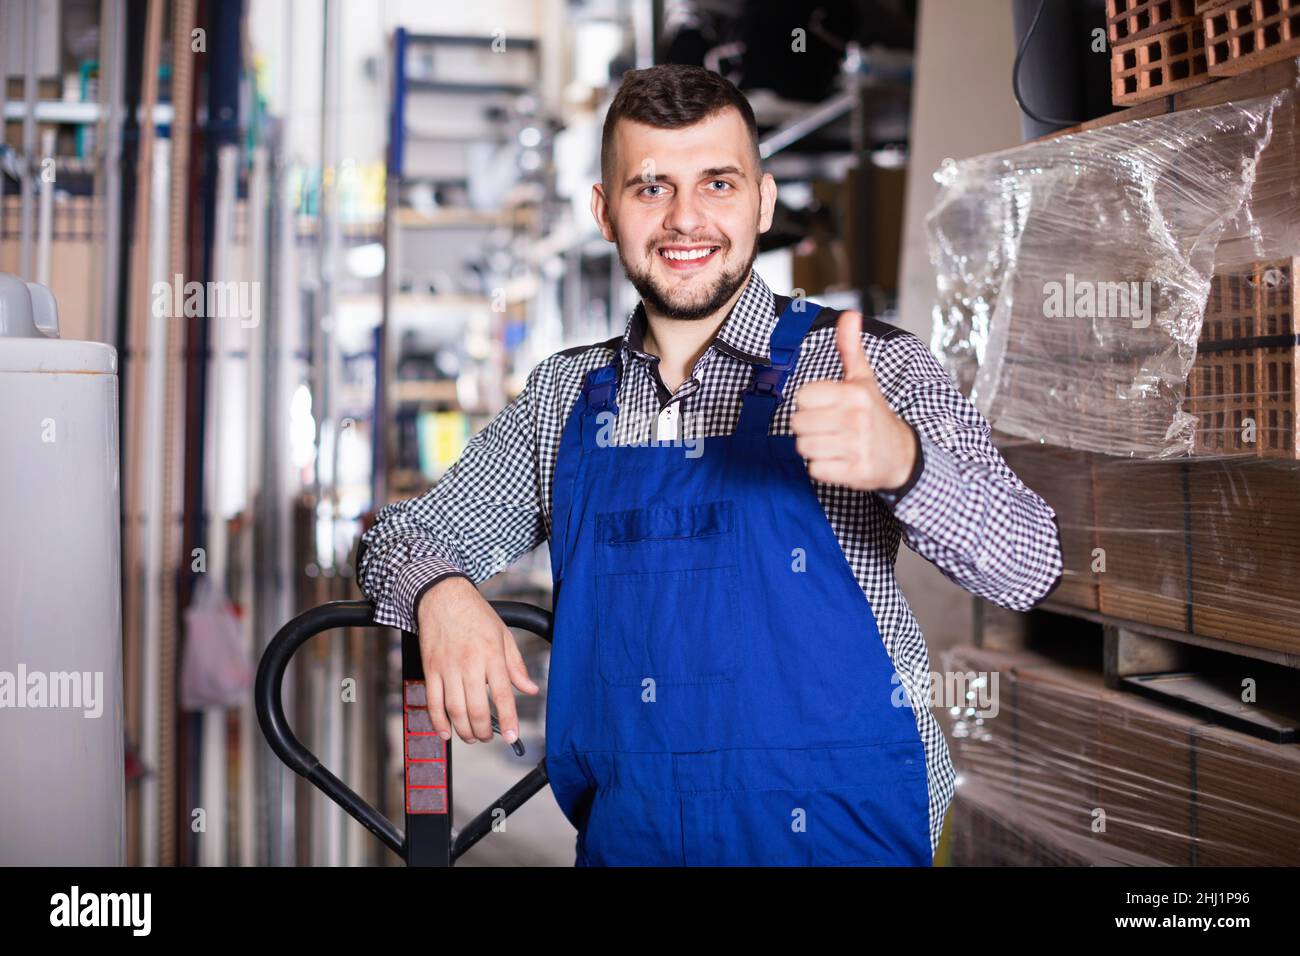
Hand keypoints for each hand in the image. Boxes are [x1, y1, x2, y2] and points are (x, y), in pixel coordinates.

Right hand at [416, 576, 539, 744]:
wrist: (443, 596)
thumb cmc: (476, 614)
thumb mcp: (504, 635)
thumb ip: (516, 666)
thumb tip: (530, 690)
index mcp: (492, 655)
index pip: (502, 695)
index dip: (508, 720)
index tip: (513, 737)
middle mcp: (469, 663)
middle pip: (476, 709)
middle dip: (484, 731)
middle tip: (489, 737)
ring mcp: (447, 667)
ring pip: (454, 710)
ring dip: (464, 731)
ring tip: (472, 737)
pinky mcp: (430, 669)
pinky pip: (432, 702)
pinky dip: (438, 722)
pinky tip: (446, 732)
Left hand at [788, 309, 916, 491]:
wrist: (901, 455)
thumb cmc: (874, 414)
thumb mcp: (864, 379)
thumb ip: (851, 348)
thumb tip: (849, 314)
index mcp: (855, 393)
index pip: (803, 396)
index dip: (810, 403)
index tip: (827, 406)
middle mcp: (857, 418)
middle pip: (798, 423)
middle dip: (808, 427)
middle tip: (830, 427)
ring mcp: (857, 446)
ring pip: (803, 447)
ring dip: (814, 448)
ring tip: (834, 443)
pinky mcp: (855, 472)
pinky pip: (814, 469)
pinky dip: (822, 468)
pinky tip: (839, 460)